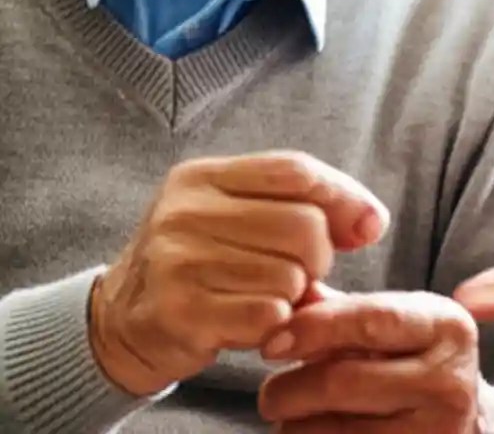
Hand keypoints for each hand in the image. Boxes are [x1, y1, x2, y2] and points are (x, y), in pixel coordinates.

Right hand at [90, 152, 389, 395]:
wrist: (121, 321)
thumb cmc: (201, 264)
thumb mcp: (240, 218)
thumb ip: (306, 206)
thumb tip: (372, 222)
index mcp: (202, 177)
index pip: (296, 170)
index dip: (344, 197)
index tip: (369, 226)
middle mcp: (185, 212)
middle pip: (304, 225)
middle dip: (319, 257)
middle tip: (299, 274)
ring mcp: (178, 261)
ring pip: (291, 275)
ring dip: (295, 295)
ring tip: (266, 297)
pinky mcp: (181, 311)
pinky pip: (269, 314)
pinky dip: (275, 323)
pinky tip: (252, 322)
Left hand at [258, 288, 493, 433]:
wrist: (464, 421)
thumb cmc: (415, 362)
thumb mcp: (395, 325)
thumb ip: (340, 309)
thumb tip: (287, 296)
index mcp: (447, 327)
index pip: (371, 320)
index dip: (313, 328)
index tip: (271, 344)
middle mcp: (450, 379)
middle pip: (342, 382)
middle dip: (288, 389)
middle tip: (270, 395)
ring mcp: (437, 430)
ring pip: (333, 430)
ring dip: (295, 426)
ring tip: (295, 417)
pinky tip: (316, 433)